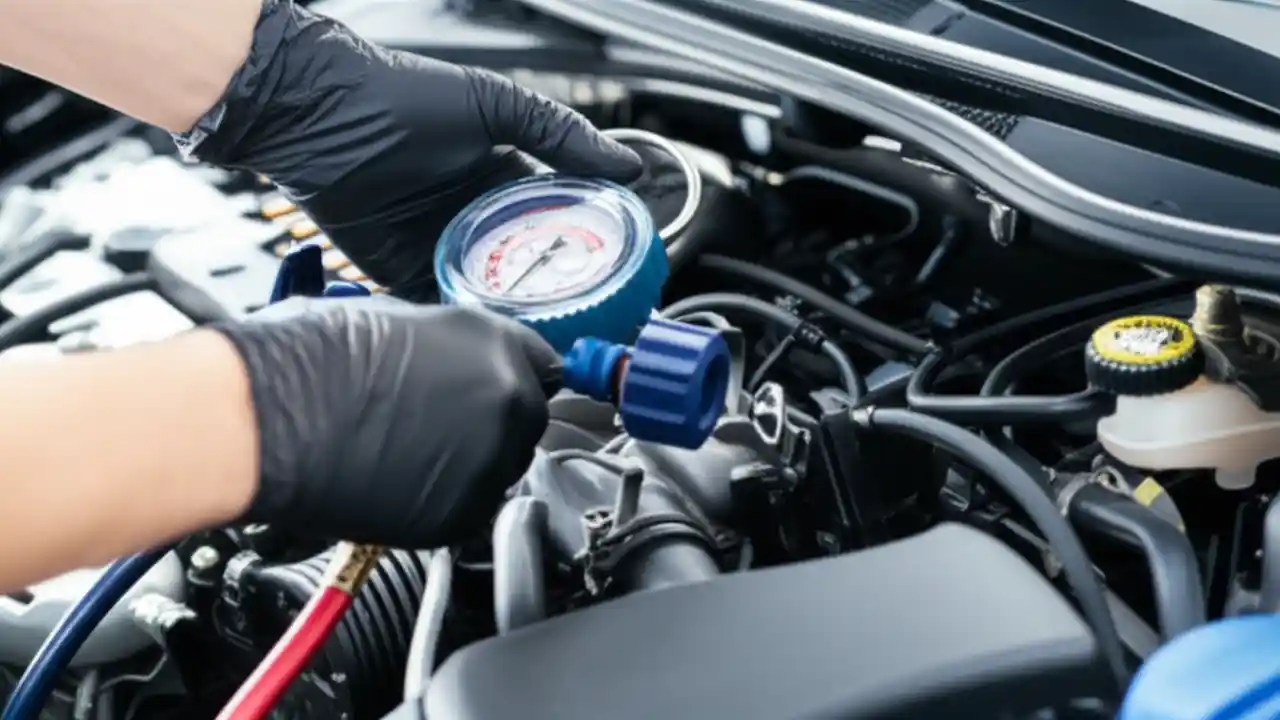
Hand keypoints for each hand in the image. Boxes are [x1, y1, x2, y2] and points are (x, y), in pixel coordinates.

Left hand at [176, 0, 641, 298]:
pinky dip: (461, 325)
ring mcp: (438, 247)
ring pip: (486, 295)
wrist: (314, 114)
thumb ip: (561, 136)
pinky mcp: (399, 273)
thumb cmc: (397, 93)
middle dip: (552, 298)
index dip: (585, 251)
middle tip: (585, 325)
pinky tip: (487, 342)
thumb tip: (626, 166)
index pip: (555, 222)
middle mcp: (472, 217)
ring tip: (542, 341)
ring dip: (509, 318)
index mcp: (501, 179)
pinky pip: (439, 307)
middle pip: (524, 269)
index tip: (614, 278)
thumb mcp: (495, 105)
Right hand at [211, 297, 561, 547]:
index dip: (513, 379)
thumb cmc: (302, 362)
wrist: (263, 421)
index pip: (543, 365)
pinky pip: (470, 509)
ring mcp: (488, 461)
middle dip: (492, 422)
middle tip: (438, 427)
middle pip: (526, 419)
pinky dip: (444, 502)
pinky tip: (398, 484)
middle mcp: (504, 399)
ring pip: (502, 467)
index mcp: (492, 341)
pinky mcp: (459, 515)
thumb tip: (450, 362)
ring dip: (470, 464)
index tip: (498, 393)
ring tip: (408, 455)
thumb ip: (444, 345)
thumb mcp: (391, 320)